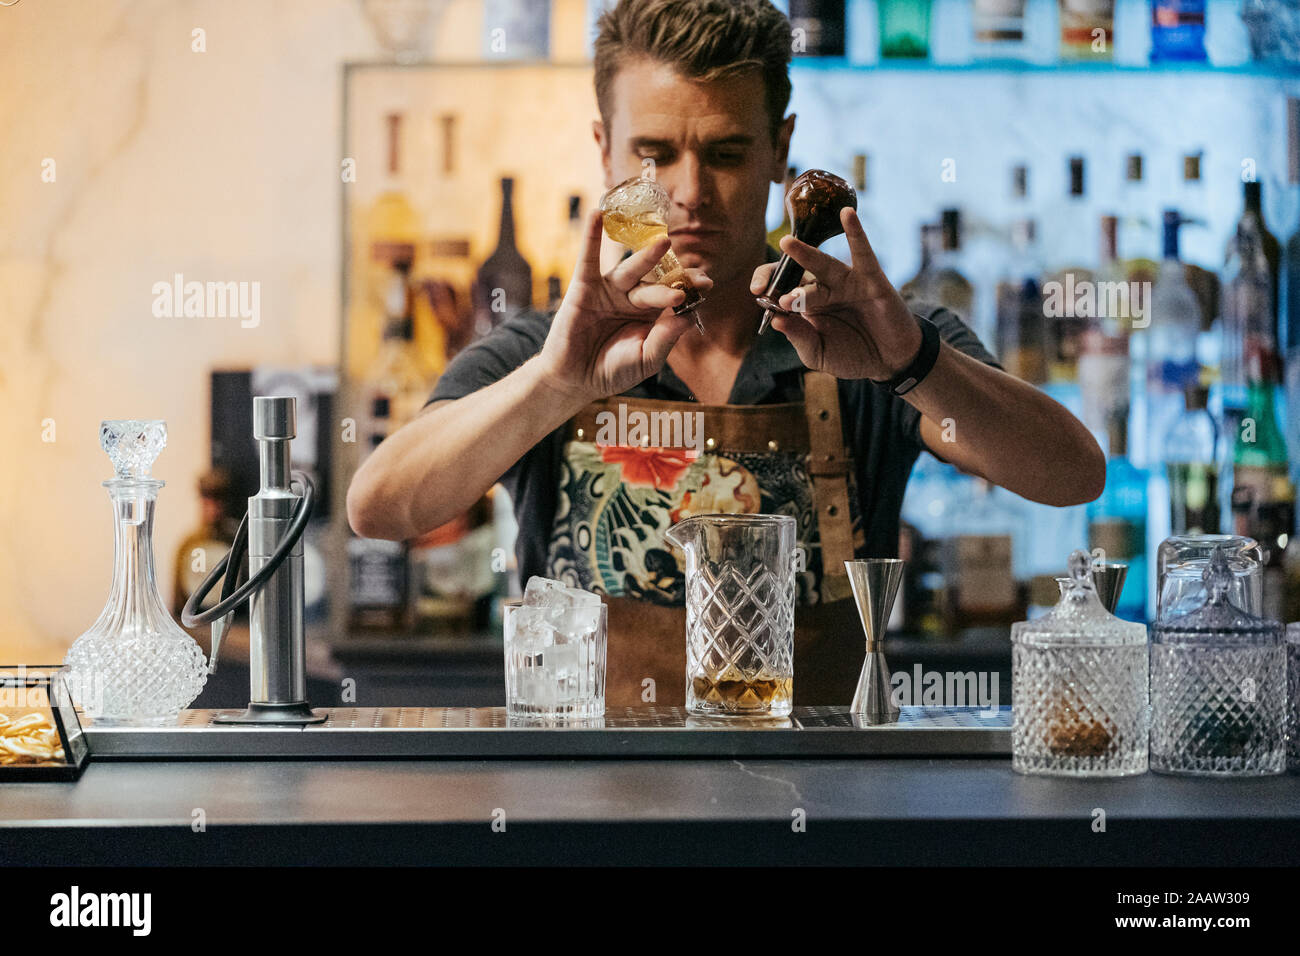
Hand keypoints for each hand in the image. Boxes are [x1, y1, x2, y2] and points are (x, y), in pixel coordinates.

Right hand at [538, 209, 712, 402]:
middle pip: (657, 282)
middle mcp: (631, 297)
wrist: (575, 379)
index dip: (689, 288)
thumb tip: (688, 317)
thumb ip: (665, 339)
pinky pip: (589, 258)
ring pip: (631, 271)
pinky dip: (591, 236)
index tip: (707, 283)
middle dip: (676, 277)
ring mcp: (609, 289)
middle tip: (698, 274)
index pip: (673, 294)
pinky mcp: (585, 286)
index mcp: (649, 314)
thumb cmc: (611, 370)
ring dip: (647, 256)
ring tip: (664, 244)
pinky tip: (597, 215)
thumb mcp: (645, 359)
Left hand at [749, 208, 922, 381]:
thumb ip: (799, 337)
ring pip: (823, 265)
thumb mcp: (818, 353)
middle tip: (763, 284)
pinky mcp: (871, 279)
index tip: (757, 294)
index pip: (781, 288)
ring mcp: (847, 282)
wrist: (889, 361)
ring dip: (805, 254)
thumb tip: (776, 320)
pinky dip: (856, 232)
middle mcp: (824, 289)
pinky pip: (863, 253)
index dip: (767, 288)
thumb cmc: (852, 356)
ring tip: (787, 243)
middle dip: (779, 276)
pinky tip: (847, 214)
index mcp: (807, 305)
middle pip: (797, 274)